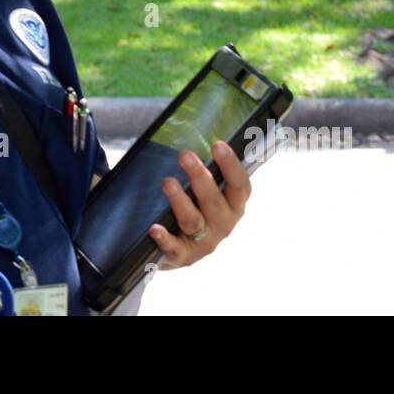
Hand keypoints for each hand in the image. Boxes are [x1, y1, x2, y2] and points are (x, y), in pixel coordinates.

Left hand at [149, 140, 250, 270]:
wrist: (183, 250)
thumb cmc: (198, 209)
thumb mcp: (208, 191)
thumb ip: (209, 170)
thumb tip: (199, 136)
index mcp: (234, 206)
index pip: (240, 186)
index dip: (231, 166)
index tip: (218, 145)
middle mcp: (223, 225)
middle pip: (214, 201)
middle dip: (200, 178)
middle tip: (185, 156)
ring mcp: (204, 243)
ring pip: (193, 221)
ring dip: (180, 201)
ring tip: (167, 182)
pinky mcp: (183, 256)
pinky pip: (173, 247)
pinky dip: (164, 238)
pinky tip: (154, 228)